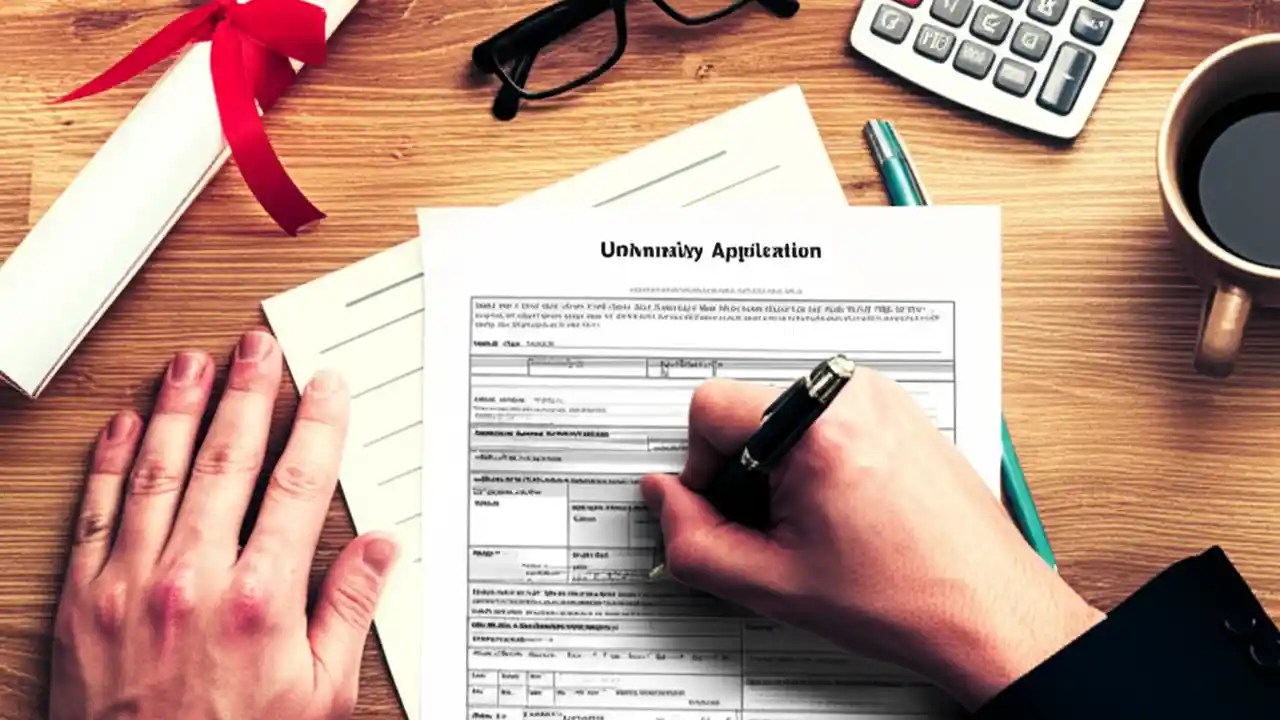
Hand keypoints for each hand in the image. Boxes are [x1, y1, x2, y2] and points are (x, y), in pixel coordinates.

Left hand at [51, 329, 397, 719]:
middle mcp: (194, 579)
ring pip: (159, 471)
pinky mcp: (83, 601)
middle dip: (246, 394)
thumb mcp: (320, 695)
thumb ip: (349, 611)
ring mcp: (132, 584)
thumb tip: (381, 551)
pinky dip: (110, 462)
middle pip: (228, 460)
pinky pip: (97, 512)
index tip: (324, 389)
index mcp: (261, 598)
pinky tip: (125, 426)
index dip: (317, 426)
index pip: (299, 485)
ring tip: (192, 364)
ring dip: (178, 408)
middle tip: (255, 349)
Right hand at [643, 369, 1103, 708]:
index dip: (701, 468)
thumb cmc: (906, 597)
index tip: (727, 508)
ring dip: (780, 467)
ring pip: (784, 414)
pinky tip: (840, 510)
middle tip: (777, 527)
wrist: (986, 610)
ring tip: (817, 523)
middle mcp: (854, 394)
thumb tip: (663, 498)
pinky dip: (815, 459)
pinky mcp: (897, 409)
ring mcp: (882, 397)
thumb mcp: (772, 582)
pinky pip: (824, 416)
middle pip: (747, 408)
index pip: (709, 406)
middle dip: (745, 470)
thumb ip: (693, 540)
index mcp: (819, 425)